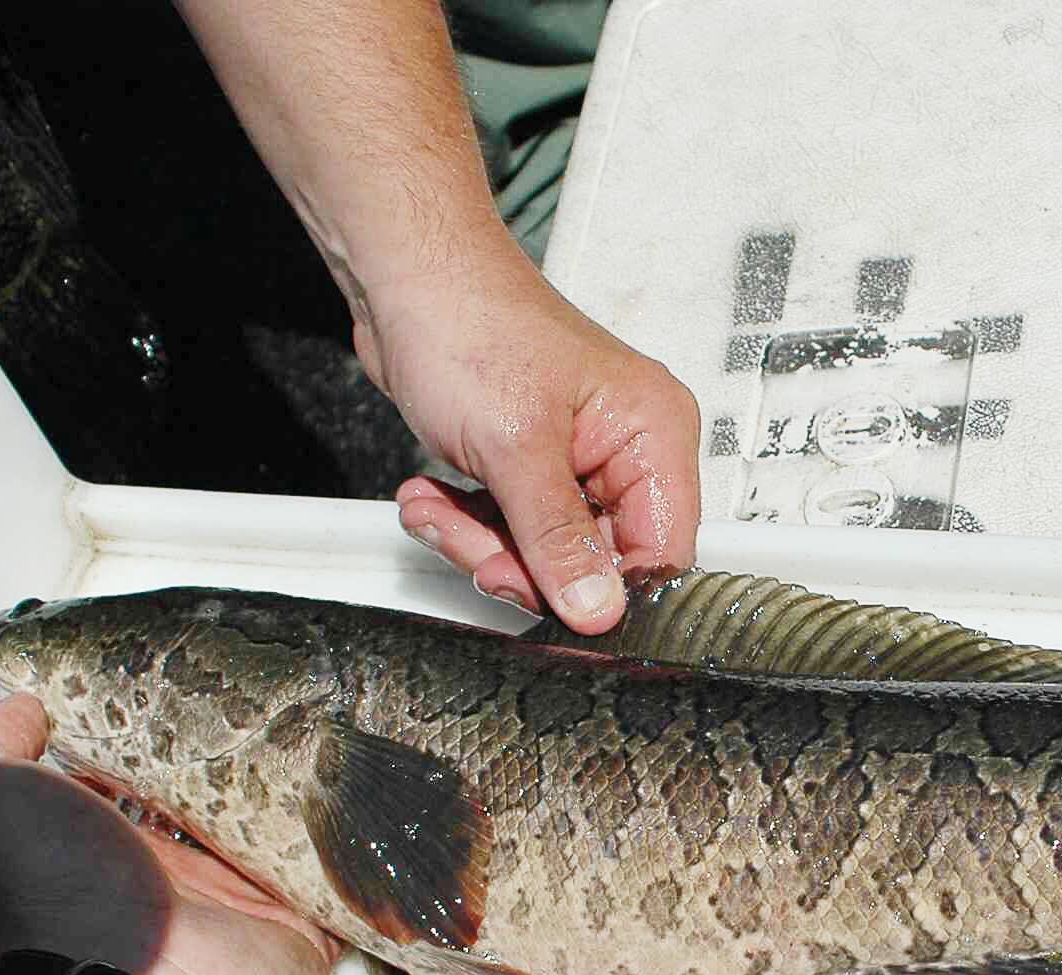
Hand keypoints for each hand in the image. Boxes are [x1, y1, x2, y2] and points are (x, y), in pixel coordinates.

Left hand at [0, 695, 341, 974]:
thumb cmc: (53, 889)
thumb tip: (23, 704)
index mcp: (120, 838)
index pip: (157, 770)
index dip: (178, 725)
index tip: (207, 674)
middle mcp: (185, 869)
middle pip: (234, 797)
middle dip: (260, 752)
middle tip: (292, 692)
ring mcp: (248, 900)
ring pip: (294, 832)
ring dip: (319, 792)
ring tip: (350, 726)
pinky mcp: (305, 930)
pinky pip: (345, 883)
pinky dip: (363, 853)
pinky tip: (379, 796)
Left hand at [364, 243, 702, 633]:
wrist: (400, 276)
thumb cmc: (468, 322)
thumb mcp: (517, 449)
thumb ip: (559, 540)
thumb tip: (599, 610)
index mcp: (652, 432)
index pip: (661, 550)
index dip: (609, 590)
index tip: (554, 604)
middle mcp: (624, 447)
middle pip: (597, 559)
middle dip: (524, 563)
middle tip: (478, 552)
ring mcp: (575, 458)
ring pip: (544, 551)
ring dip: (479, 543)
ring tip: (437, 507)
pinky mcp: (528, 464)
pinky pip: (508, 527)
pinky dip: (464, 523)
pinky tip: (432, 494)